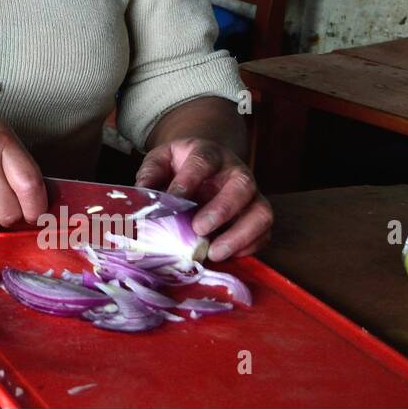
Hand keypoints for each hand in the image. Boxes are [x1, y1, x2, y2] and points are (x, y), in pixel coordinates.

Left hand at [134, 137, 272, 261]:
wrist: (206, 162)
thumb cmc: (181, 165)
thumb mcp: (161, 160)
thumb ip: (151, 173)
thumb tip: (142, 193)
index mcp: (209, 154)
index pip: (204, 160)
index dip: (190, 178)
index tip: (175, 197)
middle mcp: (236, 172)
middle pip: (241, 186)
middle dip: (222, 209)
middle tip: (198, 229)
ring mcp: (252, 194)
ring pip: (262, 211)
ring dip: (240, 234)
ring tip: (214, 252)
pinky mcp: (258, 214)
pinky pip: (265, 231)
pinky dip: (250, 245)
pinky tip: (229, 254)